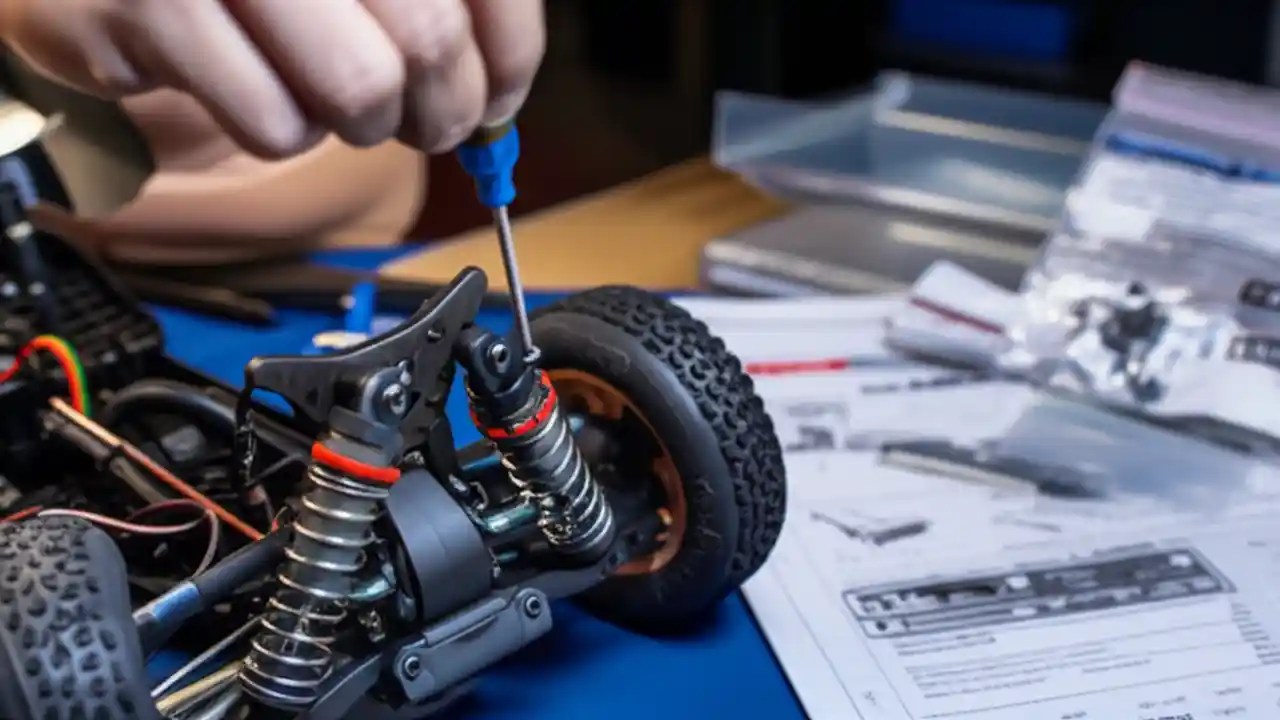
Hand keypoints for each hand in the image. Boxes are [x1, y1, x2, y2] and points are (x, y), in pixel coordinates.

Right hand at [0, 0, 544, 157]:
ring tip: (335, 97)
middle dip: (443, 111)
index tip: (499, 101)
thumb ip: (442, 2)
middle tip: (428, 123)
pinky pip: (276, 123)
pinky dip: (282, 130)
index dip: (510, 59)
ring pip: (357, 92)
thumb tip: (502, 86)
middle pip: (428, 43)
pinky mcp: (149, 7)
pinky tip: (258, 87)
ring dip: (361, 123)